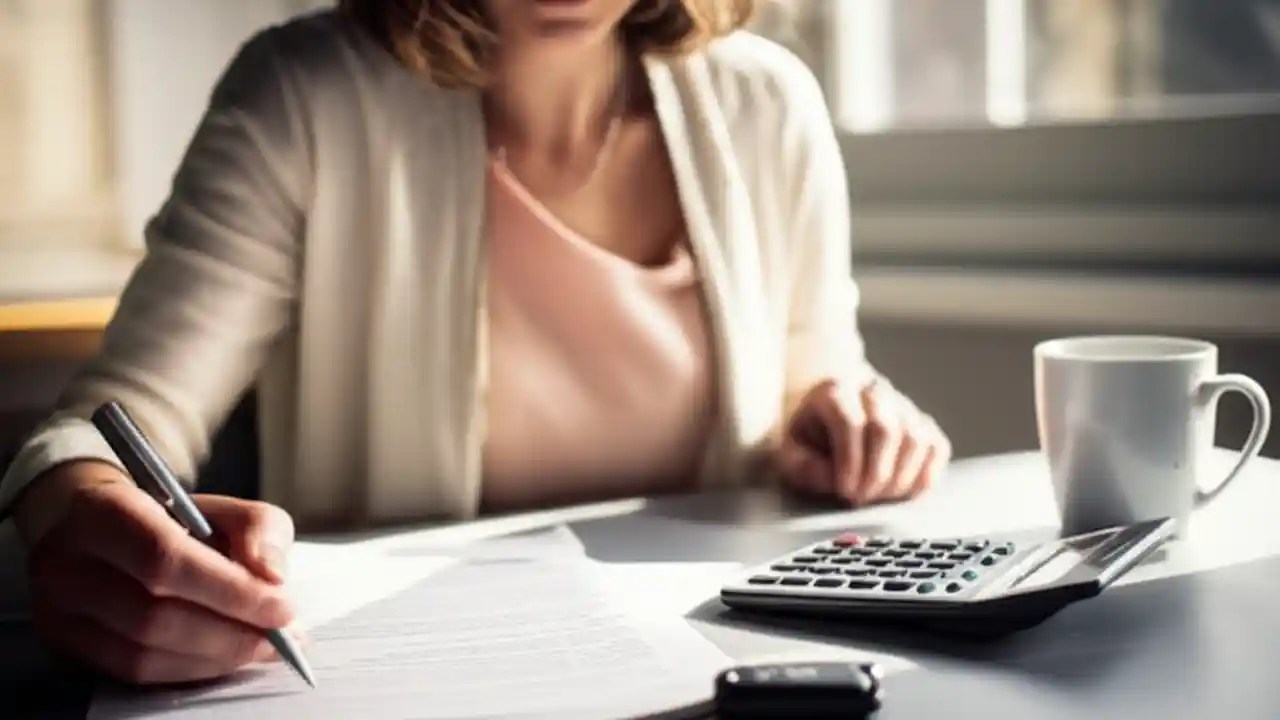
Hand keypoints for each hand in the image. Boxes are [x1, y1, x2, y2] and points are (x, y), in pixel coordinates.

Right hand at [14, 460, 295, 683]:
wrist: (104, 529)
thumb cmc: (169, 519)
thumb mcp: (221, 506)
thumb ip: (258, 527)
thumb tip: (272, 576)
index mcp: (104, 511)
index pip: (165, 558)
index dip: (229, 589)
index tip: (282, 606)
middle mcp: (68, 562)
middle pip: (153, 613)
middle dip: (229, 631)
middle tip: (281, 634)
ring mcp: (60, 609)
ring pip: (143, 651)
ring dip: (216, 655)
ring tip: (262, 645)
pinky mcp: (67, 644)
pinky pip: (135, 672)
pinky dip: (192, 668)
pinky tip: (225, 656)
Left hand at [778, 378, 950, 505]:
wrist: (830, 412)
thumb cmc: (808, 437)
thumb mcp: (790, 450)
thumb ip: (802, 465)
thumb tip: (833, 481)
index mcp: (834, 391)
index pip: (850, 422)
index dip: (850, 461)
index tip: (845, 491)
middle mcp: (872, 391)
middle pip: (886, 429)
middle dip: (876, 474)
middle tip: (862, 500)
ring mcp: (902, 404)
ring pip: (916, 438)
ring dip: (900, 477)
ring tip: (879, 498)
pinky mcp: (923, 422)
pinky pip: (937, 447)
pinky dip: (926, 475)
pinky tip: (904, 492)